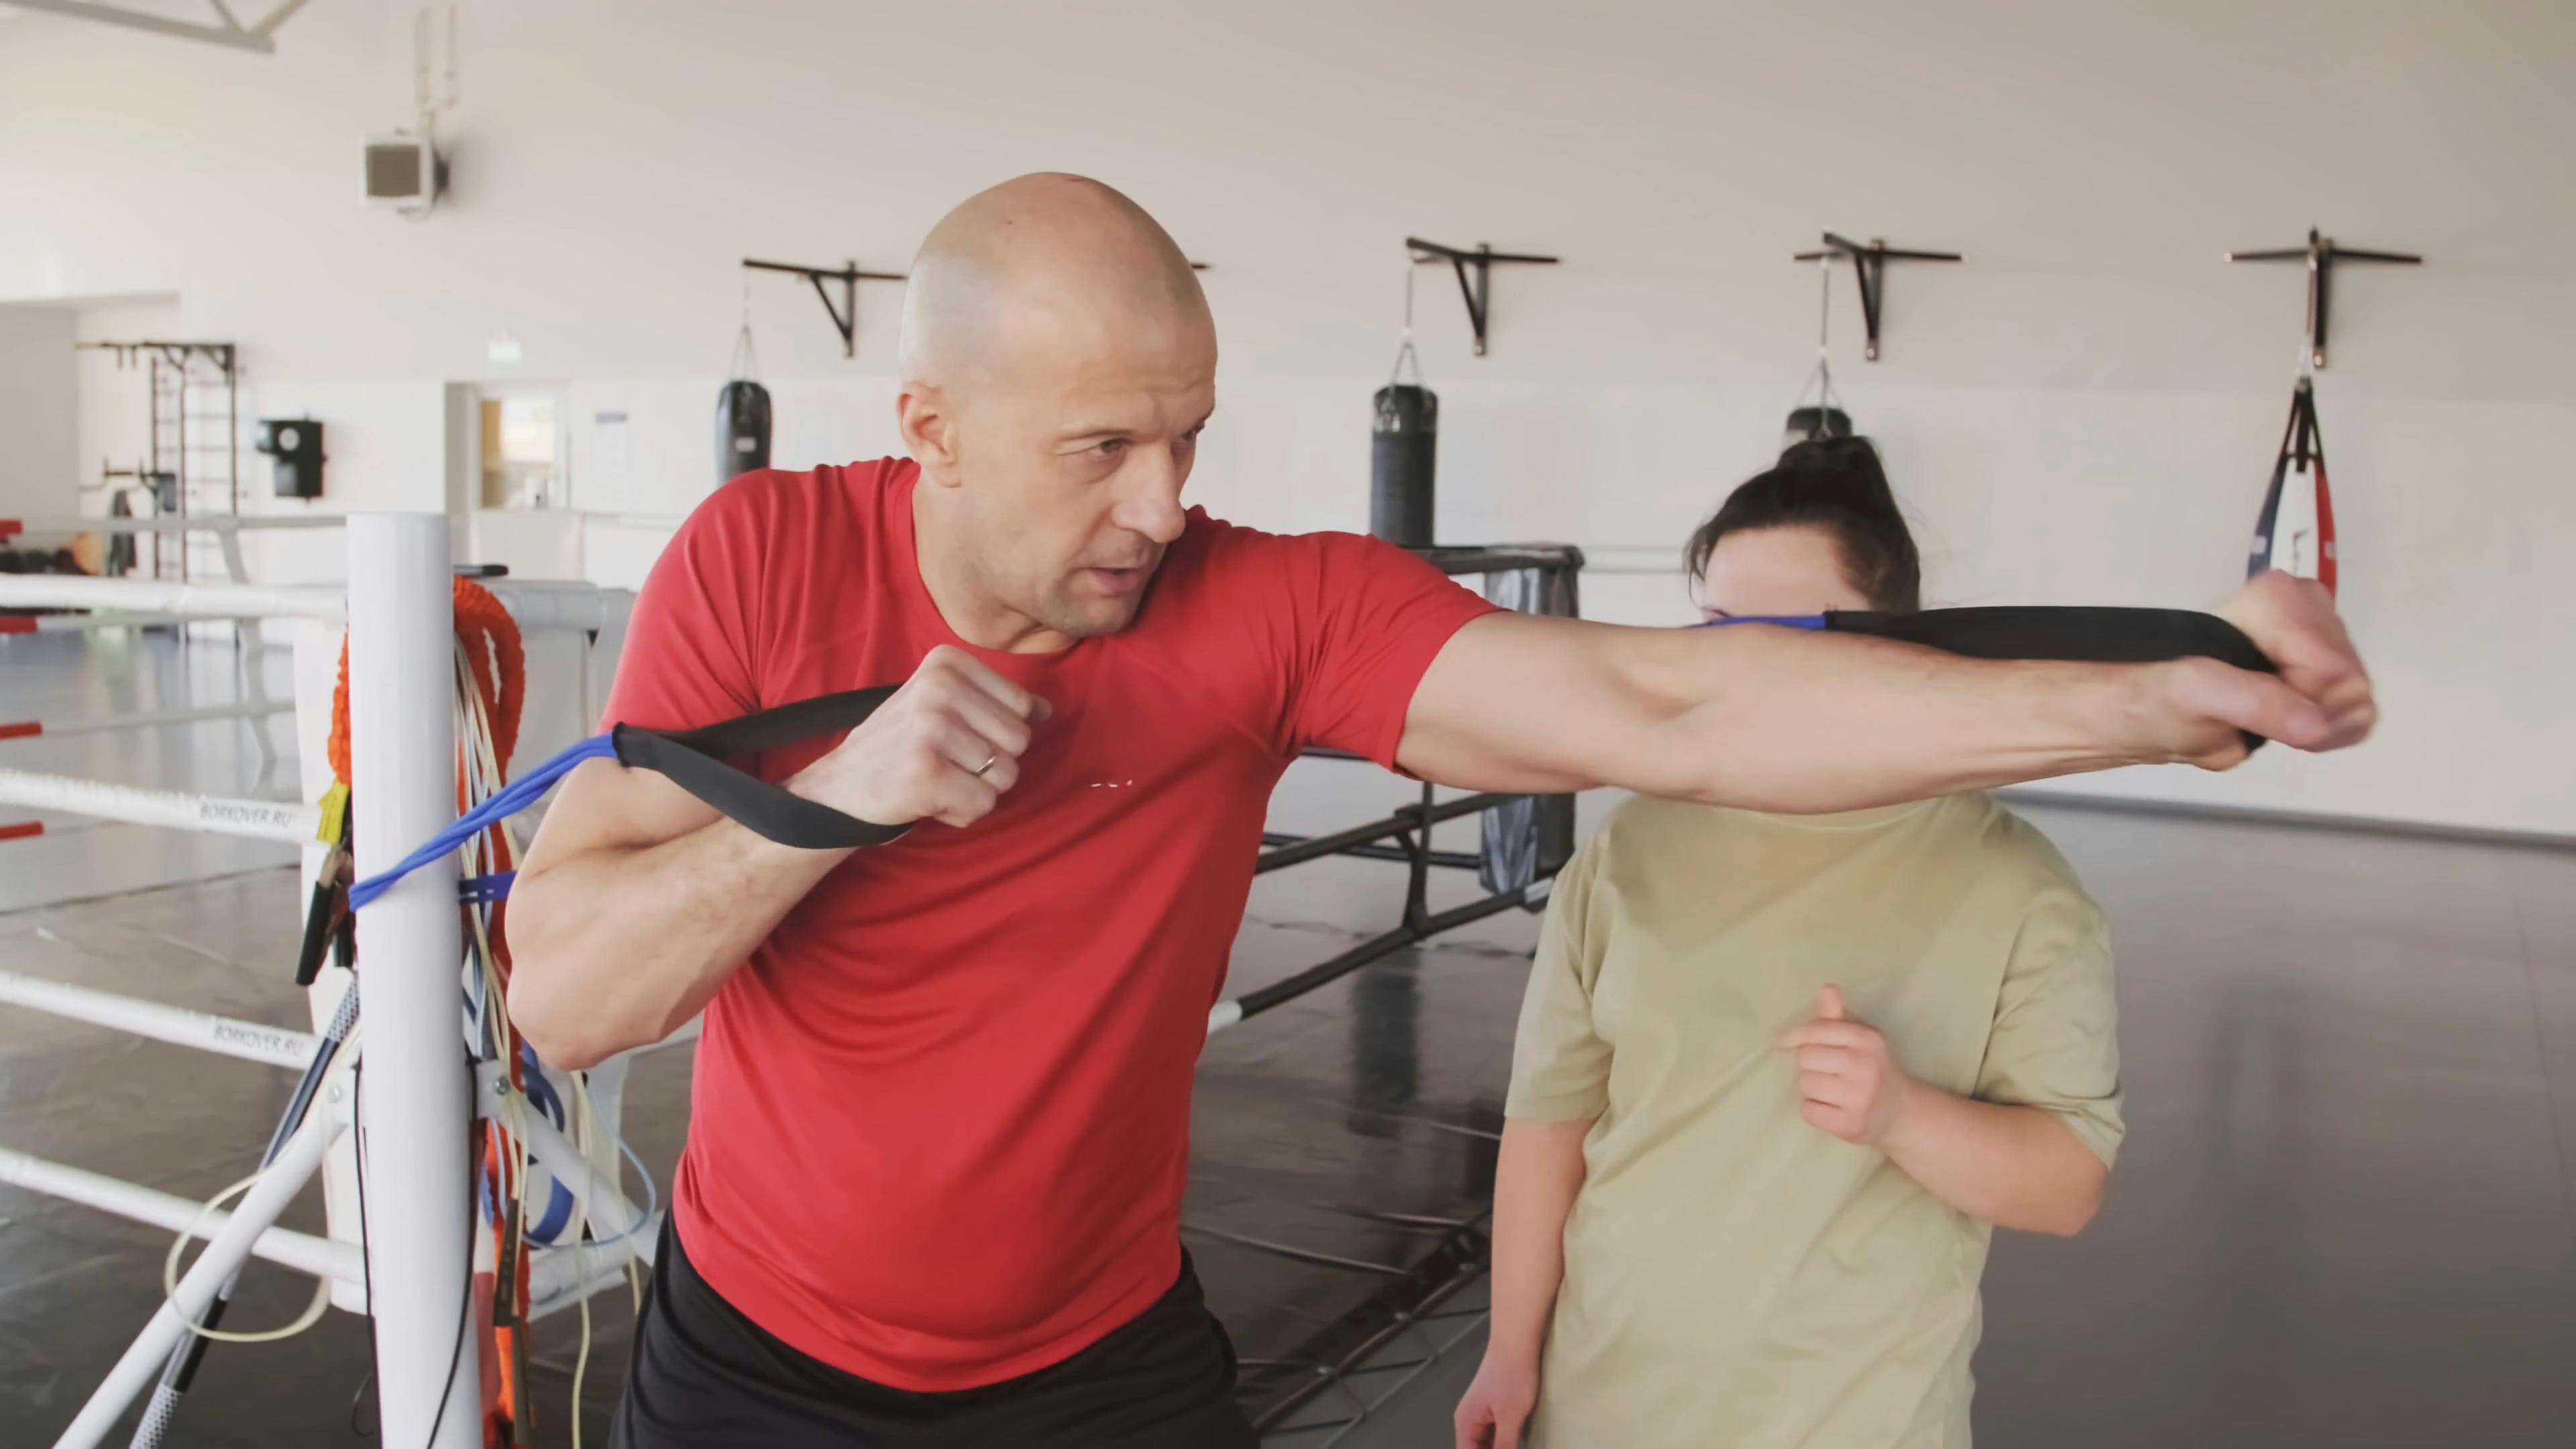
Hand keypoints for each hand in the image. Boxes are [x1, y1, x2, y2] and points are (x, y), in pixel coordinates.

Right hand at [786, 645, 1050, 829]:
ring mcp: (933, 728)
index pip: (1023, 706)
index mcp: (946, 662)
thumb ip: (992, 702)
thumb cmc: (898, 747)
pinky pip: (984, 804)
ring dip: (976, 790)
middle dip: (991, 765)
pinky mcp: (928, 772)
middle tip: (945, 763)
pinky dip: (962, 813)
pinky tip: (930, 800)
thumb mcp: (940, 704)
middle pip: (1020, 741)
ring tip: (936, 780)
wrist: (838, 789)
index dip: (996, 734)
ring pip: (1007, 775)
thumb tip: (1047, 709)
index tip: (955, 736)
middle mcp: (940, 688)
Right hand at [1454, 1353, 1539, 1448]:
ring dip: (1500, 1448)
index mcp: (1466, 1423)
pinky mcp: (1496, 1408)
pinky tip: (1519, 1442)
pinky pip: (1496, 1433)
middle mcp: (1470, 1420)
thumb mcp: (1510, 1416)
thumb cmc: (1511, 1374)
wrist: (1517, 1342)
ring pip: (1488, 1443)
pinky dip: (1506, 1440)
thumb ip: (1504, 1445)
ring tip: (1518, 1444)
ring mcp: (1483, 1414)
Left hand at [1779, 985, 1917, 1145]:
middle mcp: (1865, 1066)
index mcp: (1867, 1039)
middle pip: (1805, 1057)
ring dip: (1810, 1088)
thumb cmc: (1873, 1068)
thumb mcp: (1862, 1038)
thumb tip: (1827, 988)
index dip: (1794, 1036)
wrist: (1902, 1112)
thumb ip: (1839, 1017)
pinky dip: (1813, 1109)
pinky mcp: (1849, 1124)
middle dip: (1809, 1064)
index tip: (1781, 1041)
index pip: (1816, 1030)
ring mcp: (1858, 1097)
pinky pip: (1808, 1110)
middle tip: (1827, 1071)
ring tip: (1831, 1090)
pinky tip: (1831, 1107)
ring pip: (1804, 1084)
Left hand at [2157, 571, 2375, 767]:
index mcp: (2279, 598)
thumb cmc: (2162, 697)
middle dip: (2313, 714)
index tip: (2259, 714)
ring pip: (2356, 696)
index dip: (2303, 704)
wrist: (2155, 711)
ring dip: (2319, 723)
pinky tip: (2292, 722)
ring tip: (2269, 721)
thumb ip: (2254, 703)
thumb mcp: (2194, 695)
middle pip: (2350, 681)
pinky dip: (2330, 726)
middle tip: (2262, 721)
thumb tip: (2315, 723)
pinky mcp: (2327, 661)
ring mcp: (2321, 635)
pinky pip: (2357, 706)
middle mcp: (2308, 606)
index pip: (2331, 669)